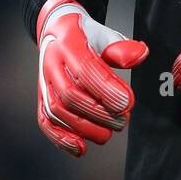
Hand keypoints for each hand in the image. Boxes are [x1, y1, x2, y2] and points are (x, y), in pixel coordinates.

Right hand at [36, 0, 148, 156]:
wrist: (57, 31)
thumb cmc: (86, 35)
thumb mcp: (105, 34)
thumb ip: (121, 47)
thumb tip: (139, 55)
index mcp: (68, 43)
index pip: (86, 69)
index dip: (107, 89)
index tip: (128, 103)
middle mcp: (51, 63)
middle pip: (70, 95)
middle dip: (99, 112)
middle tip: (123, 120)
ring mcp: (44, 82)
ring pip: (57, 110)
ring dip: (84, 128)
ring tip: (107, 134)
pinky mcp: (41, 98)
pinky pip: (45, 121)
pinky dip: (61, 138)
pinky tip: (80, 148)